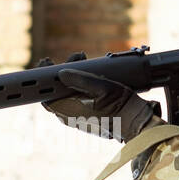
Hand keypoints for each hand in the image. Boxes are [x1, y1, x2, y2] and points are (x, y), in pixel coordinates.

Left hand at [39, 61, 160, 141]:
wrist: (135, 123)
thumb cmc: (119, 106)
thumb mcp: (101, 88)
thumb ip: (80, 80)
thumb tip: (61, 73)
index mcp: (68, 110)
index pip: (46, 97)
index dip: (43, 80)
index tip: (46, 62)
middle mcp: (69, 116)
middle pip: (58, 91)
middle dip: (64, 71)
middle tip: (76, 56)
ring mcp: (78, 117)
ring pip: (68, 93)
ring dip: (74, 76)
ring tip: (85, 60)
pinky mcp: (87, 116)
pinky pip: (77, 98)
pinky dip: (80, 85)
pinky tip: (91, 75)